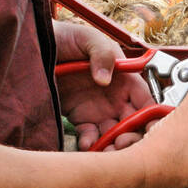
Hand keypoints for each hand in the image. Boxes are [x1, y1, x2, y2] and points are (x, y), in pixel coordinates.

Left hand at [53, 20, 156, 150]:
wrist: (34, 48)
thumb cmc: (64, 37)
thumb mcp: (86, 37)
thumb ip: (102, 53)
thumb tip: (105, 80)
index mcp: (124, 78)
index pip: (146, 101)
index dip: (152, 116)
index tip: (150, 129)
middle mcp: (115, 97)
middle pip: (134, 124)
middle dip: (133, 137)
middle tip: (123, 143)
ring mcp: (98, 110)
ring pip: (114, 135)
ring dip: (114, 146)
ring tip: (108, 151)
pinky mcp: (80, 119)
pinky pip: (91, 137)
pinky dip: (92, 144)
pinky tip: (87, 144)